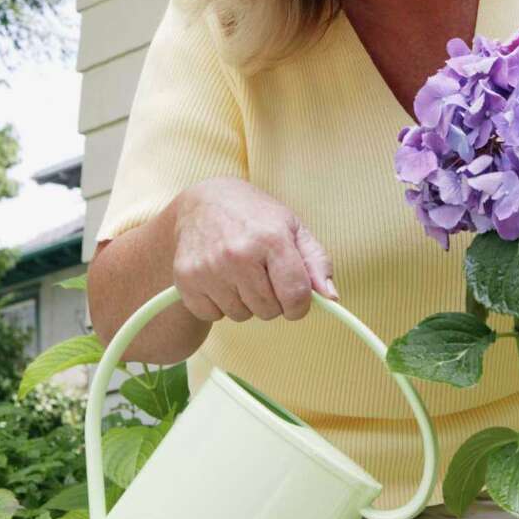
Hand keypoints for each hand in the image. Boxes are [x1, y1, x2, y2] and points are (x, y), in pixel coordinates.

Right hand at [172, 176, 337, 323]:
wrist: (203, 203)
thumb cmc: (255, 217)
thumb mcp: (293, 228)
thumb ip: (317, 262)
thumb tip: (331, 297)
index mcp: (271, 239)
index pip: (296, 295)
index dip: (300, 306)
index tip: (296, 301)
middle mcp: (239, 254)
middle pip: (269, 310)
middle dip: (272, 300)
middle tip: (263, 275)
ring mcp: (210, 268)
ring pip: (242, 315)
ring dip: (245, 302)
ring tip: (240, 273)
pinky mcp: (187, 279)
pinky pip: (214, 315)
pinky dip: (219, 304)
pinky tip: (220, 278)